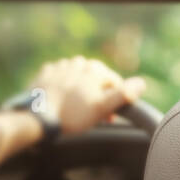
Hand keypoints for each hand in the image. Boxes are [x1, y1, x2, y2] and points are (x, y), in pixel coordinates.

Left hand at [28, 56, 145, 135]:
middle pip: (96, 79)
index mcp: (95, 69)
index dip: (116, 100)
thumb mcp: (103, 107)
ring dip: (82, 90)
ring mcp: (61, 66)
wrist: (38, 116)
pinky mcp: (46, 73)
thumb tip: (142, 83)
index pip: (115, 83)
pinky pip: (60, 77)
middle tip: (95, 115)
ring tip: (78, 108)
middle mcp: (79, 62)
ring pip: (79, 77)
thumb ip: (124, 94)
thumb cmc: (73, 114)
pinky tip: (62, 99)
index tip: (111, 117)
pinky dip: (64, 86)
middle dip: (98, 95)